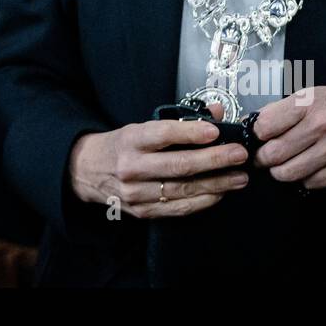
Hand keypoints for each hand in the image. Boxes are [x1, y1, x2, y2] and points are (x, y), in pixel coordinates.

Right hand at [68, 103, 248, 218]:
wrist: (86, 171)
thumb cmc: (121, 146)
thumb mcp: (142, 126)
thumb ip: (180, 121)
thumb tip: (215, 113)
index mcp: (131, 140)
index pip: (163, 135)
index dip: (190, 133)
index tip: (215, 131)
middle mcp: (132, 167)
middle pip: (179, 165)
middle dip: (215, 160)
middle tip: (239, 155)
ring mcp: (136, 193)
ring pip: (183, 189)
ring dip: (216, 184)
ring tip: (239, 177)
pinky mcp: (142, 212)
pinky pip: (178, 208)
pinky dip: (203, 201)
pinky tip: (220, 193)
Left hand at [252, 83, 325, 189]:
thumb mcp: (312, 94)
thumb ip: (282, 109)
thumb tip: (253, 124)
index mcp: (308, 103)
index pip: (265, 125)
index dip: (256, 134)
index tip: (257, 138)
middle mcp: (321, 125)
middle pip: (274, 153)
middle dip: (262, 158)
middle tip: (262, 158)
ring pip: (289, 172)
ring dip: (279, 172)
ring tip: (281, 165)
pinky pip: (311, 183)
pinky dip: (304, 179)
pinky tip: (306, 168)